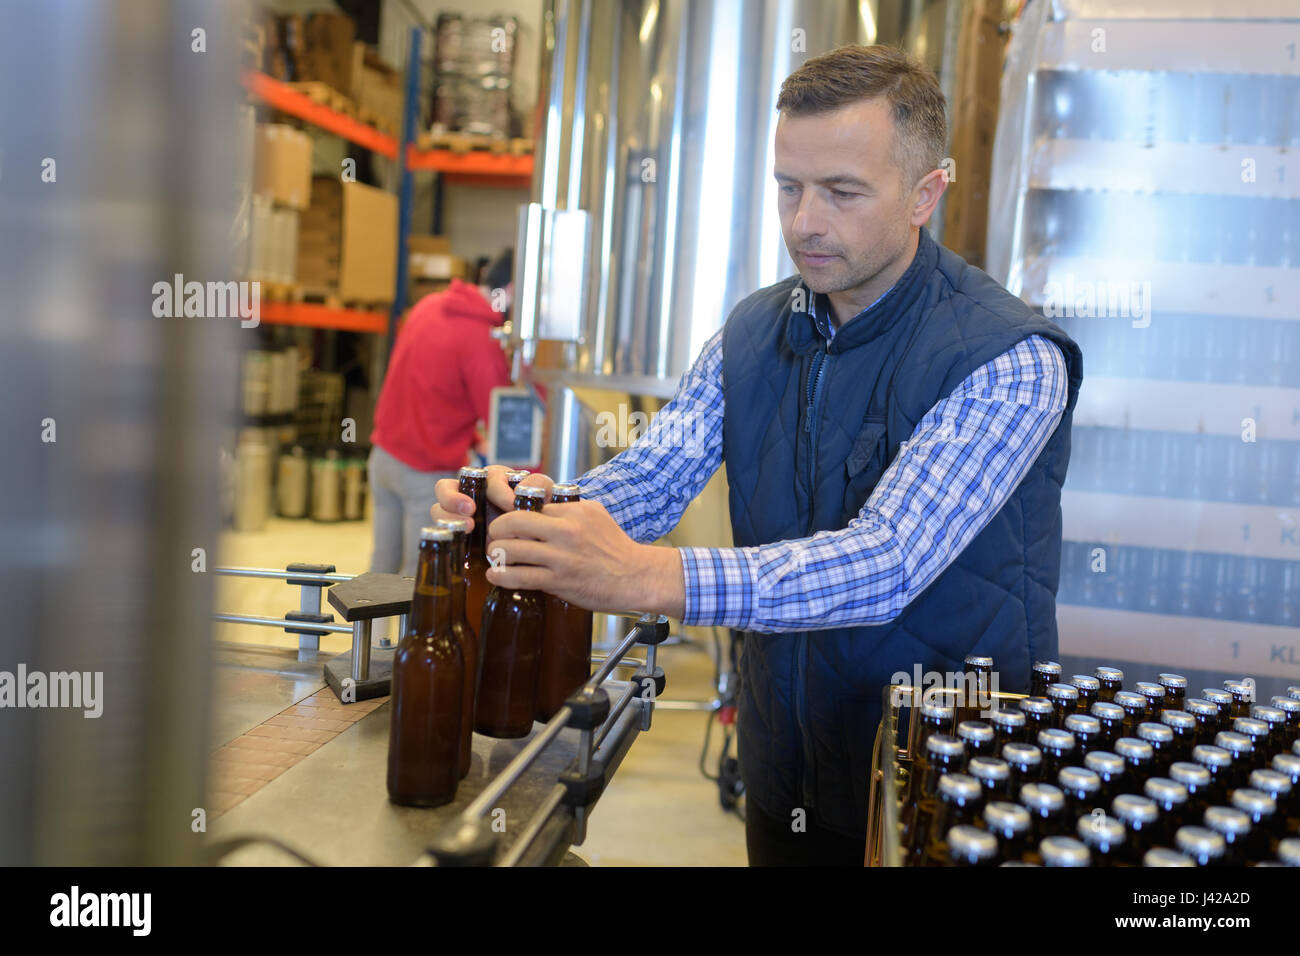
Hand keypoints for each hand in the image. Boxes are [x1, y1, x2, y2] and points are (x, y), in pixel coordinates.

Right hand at [430, 466, 554, 535]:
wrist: (532, 536)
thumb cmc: (534, 510)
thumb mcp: (542, 494)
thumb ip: (539, 485)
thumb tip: (527, 487)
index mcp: (490, 478)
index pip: (488, 477)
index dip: (498, 490)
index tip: (511, 504)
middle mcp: (468, 492)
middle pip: (446, 487)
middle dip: (453, 497)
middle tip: (470, 510)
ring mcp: (459, 514)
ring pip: (439, 510)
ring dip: (449, 517)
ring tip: (468, 528)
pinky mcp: (458, 534)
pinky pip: (443, 533)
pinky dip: (449, 537)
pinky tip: (462, 544)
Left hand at [483, 498, 684, 617]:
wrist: (635, 577)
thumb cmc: (615, 547)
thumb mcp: (595, 515)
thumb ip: (568, 509)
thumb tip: (542, 507)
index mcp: (573, 511)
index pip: (530, 506)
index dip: (513, 514)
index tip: (507, 523)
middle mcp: (565, 531)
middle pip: (513, 522)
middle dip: (497, 530)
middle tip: (495, 536)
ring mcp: (561, 556)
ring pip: (512, 549)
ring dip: (497, 553)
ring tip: (495, 557)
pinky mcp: (558, 580)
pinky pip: (520, 576)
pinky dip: (502, 575)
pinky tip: (495, 575)